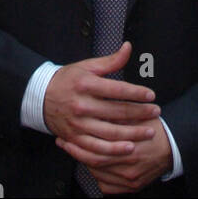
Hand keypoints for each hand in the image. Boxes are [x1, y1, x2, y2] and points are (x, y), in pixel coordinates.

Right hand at [44, 42, 159, 158]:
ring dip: (132, 134)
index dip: (136, 93)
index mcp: (86, 84)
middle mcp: (82, 105)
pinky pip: (96, 149)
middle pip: (116, 112)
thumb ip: (110, 61)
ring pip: (109, 133)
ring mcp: (78, 124)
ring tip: (148, 132)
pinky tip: (128, 148)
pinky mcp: (75, 139)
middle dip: (139, 113)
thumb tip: (128, 47)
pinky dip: (114, 151)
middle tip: (156, 113)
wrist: (41, 97)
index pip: (116, 90)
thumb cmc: (68, 79)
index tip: (151, 95)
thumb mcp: (87, 66)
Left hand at [59, 117, 173, 194]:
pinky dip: (98, 177)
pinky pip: (108, 186)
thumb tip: (95, 109)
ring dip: (85, 163)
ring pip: (99, 174)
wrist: (174, 146)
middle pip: (95, 162)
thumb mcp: (137, 116)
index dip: (79, 142)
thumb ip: (117, 115)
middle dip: (77, 152)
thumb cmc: (156, 128)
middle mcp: (129, 166)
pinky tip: (92, 166)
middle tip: (64, 143)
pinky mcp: (133, 187)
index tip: (66, 135)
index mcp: (129, 147)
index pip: (96, 148)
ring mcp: (130, 179)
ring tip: (75, 151)